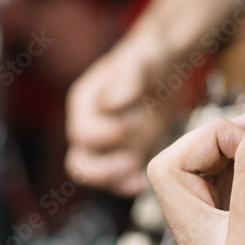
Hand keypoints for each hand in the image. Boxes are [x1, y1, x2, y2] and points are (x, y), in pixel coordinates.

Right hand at [65, 43, 183, 195]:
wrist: (165, 66)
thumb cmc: (148, 59)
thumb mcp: (140, 61)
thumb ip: (127, 80)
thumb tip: (111, 103)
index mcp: (84, 103)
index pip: (81, 132)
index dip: (105, 133)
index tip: (135, 119)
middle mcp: (89, 125)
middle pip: (79, 162)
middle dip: (102, 169)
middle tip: (130, 162)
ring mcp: (106, 144)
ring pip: (95, 176)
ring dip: (113, 182)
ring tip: (137, 180)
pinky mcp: (125, 154)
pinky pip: (118, 180)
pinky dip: (128, 186)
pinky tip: (144, 184)